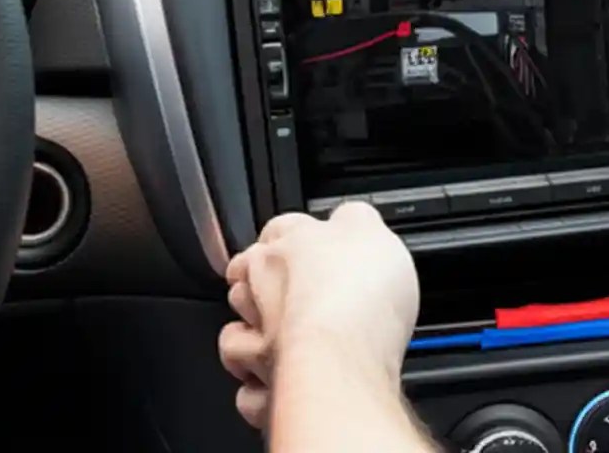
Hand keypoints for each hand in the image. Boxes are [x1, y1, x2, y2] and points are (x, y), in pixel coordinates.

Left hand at [218, 202, 419, 429]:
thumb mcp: (372, 232)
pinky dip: (260, 392)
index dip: (294, 238)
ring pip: (236, 337)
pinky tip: (281, 386)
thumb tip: (352, 217)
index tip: (308, 246)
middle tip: (296, 297)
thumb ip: (357, 221)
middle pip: (247, 280)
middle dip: (262, 288)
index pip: (281, 229)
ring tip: (282, 343)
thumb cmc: (356, 297)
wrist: (343, 360)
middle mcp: (264, 290)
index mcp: (289, 245)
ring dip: (251, 341)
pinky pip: (250, 392)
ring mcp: (260, 342)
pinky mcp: (265, 391)